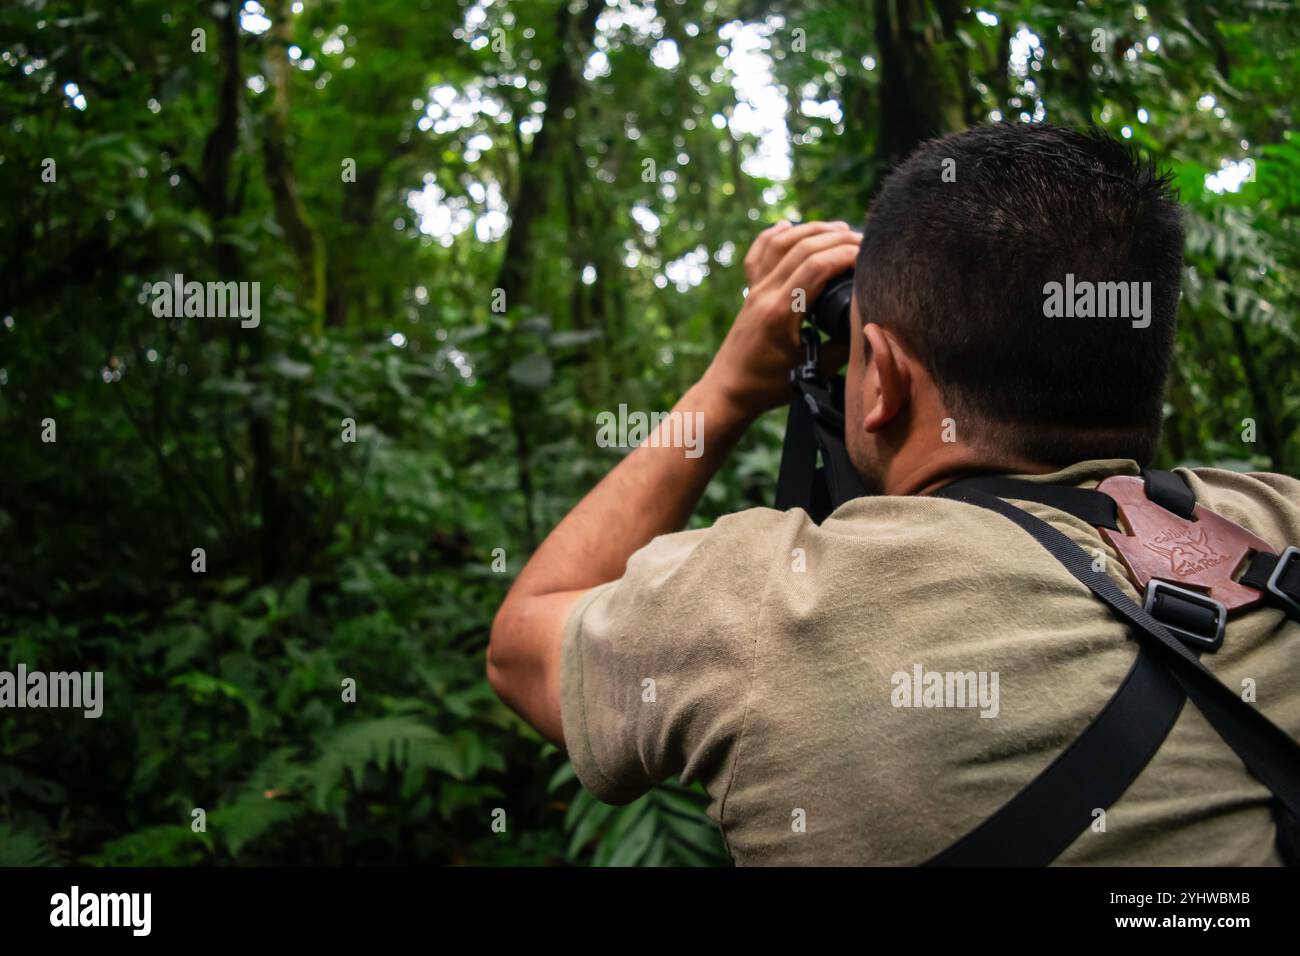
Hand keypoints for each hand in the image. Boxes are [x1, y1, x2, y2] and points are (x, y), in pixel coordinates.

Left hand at [705, 220, 861, 416]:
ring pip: (780, 243)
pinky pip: (758, 253)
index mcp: (780, 312)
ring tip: (840, 228)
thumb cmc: (768, 386)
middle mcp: (764, 293)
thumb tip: (872, 326)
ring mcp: (754, 289)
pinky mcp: (748, 291)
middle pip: (802, 248)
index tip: (870, 253)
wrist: (728, 390)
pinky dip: (774, 234)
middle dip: (837, 238)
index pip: (816, 267)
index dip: (846, 254)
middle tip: (865, 239)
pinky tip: (788, 225)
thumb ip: (843, 348)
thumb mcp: (811, 370)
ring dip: (811, 230)